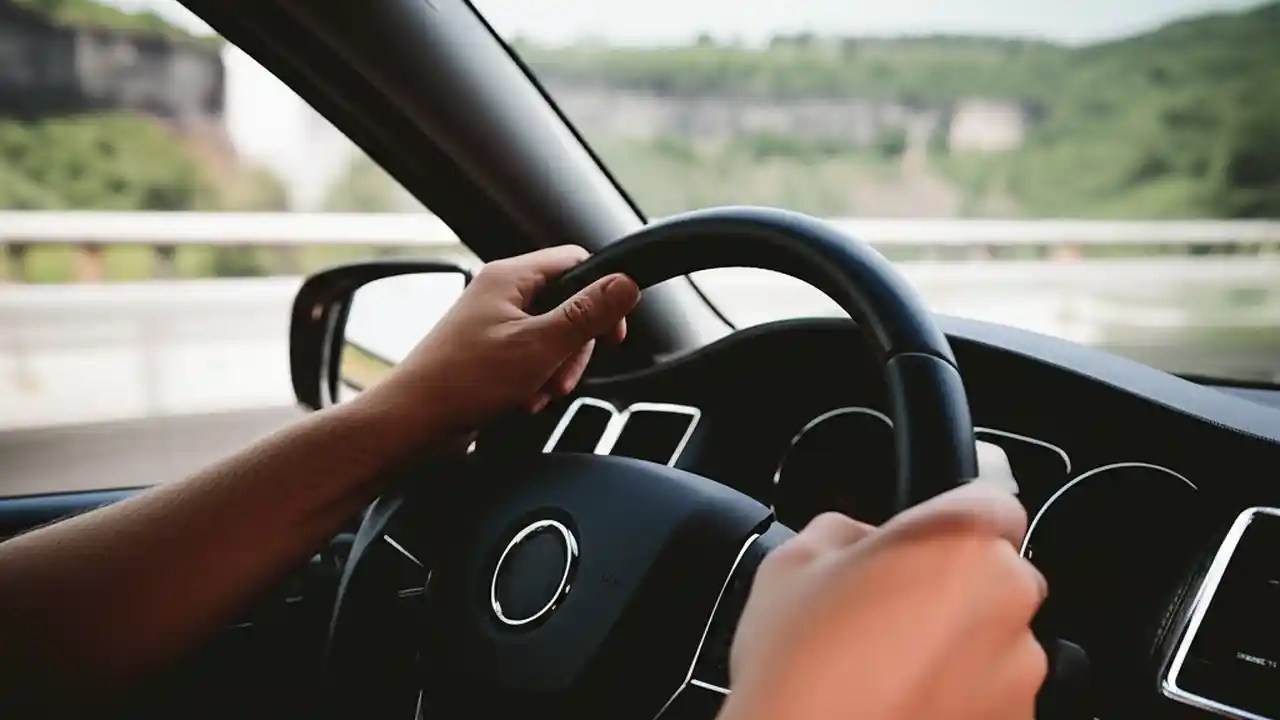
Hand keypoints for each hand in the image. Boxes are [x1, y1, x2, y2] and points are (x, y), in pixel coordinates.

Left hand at [357, 245, 639, 450]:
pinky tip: (522, 399)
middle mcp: (501, 294)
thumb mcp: (539, 346)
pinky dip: (535, 380)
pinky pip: (531, 358)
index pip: (577, 263)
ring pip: (552, 338)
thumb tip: (626, 283)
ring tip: (535, 392)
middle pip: (569, 306)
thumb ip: (587, 314)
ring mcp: (494, 323)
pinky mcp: (489, 352)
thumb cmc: (463, 382)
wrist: (411, 423)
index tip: (611, 332)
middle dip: (575, 348)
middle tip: (562, 375)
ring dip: (555, 369)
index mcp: (511, 277)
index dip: (602, 296)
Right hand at [722, 482, 1046, 719]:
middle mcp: (1006, 599)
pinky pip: (992, 693)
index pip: (989, 502)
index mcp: (960, 540)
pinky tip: (903, 700)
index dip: (950, 522)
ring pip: (994, 638)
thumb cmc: (799, 665)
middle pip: (995, 574)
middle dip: (952, 588)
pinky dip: (960, 696)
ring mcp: (1018, 671)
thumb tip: (863, 541)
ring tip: (888, 668)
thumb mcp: (793, 562)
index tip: (919, 546)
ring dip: (956, 645)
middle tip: (887, 614)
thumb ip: (847, 531)